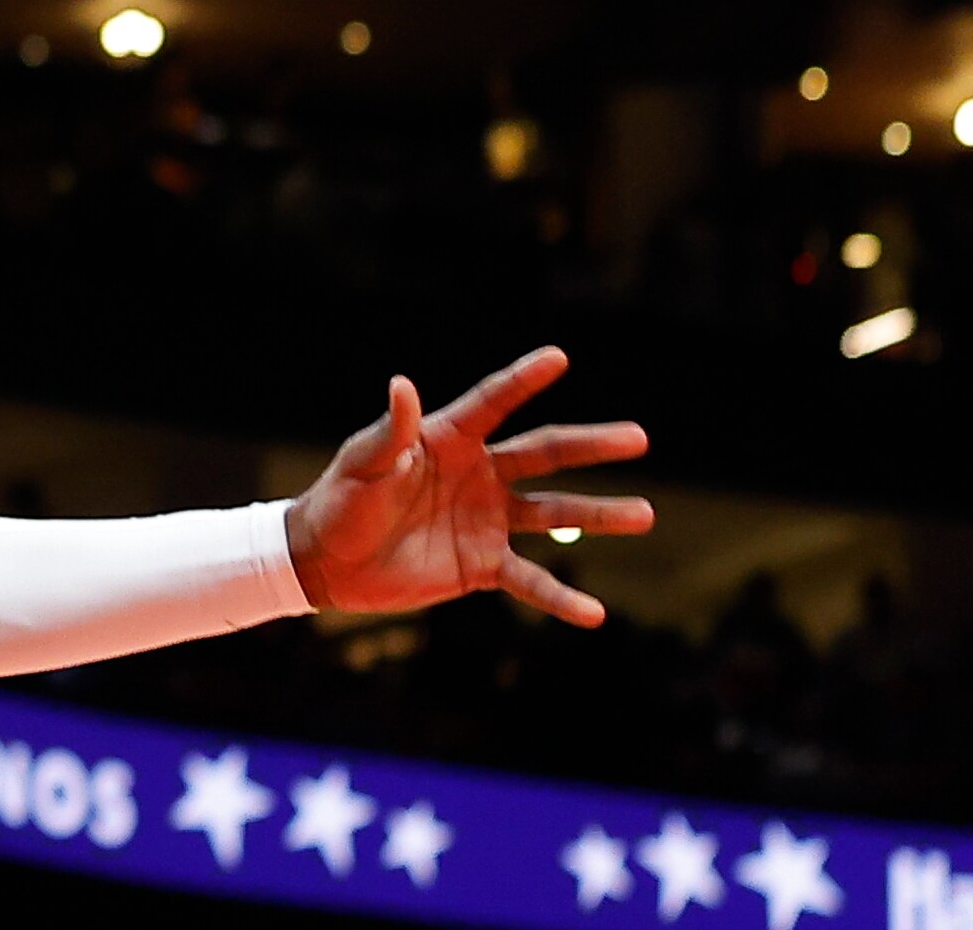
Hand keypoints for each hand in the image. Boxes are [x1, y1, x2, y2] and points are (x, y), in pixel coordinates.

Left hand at [284, 347, 651, 626]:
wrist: (327, 561)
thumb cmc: (340, 501)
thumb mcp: (363, 463)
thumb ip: (390, 431)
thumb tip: (402, 384)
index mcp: (448, 440)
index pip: (493, 404)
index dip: (523, 380)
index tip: (558, 356)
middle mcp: (479, 474)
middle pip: (544, 454)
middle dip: (591, 444)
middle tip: (638, 436)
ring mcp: (486, 520)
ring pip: (554, 514)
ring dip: (599, 514)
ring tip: (645, 514)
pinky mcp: (483, 565)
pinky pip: (531, 581)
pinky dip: (561, 598)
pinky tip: (595, 614)